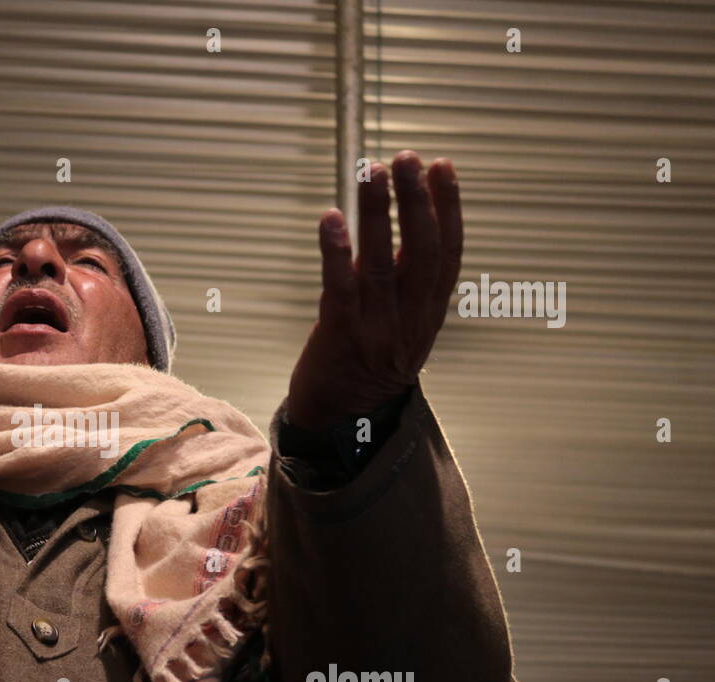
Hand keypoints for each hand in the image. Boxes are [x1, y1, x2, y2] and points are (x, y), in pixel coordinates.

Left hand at [286, 150, 462, 430]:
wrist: (342, 422)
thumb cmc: (367, 364)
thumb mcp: (403, 324)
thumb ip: (406, 280)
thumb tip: (405, 221)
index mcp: (428, 313)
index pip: (448, 254)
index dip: (449, 208)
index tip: (443, 167)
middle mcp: (409, 320)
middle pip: (421, 253)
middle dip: (417, 201)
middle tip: (408, 158)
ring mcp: (375, 329)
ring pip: (382, 263)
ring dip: (378, 213)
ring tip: (373, 171)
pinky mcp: (339, 336)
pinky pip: (340, 288)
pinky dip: (336, 251)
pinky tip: (332, 218)